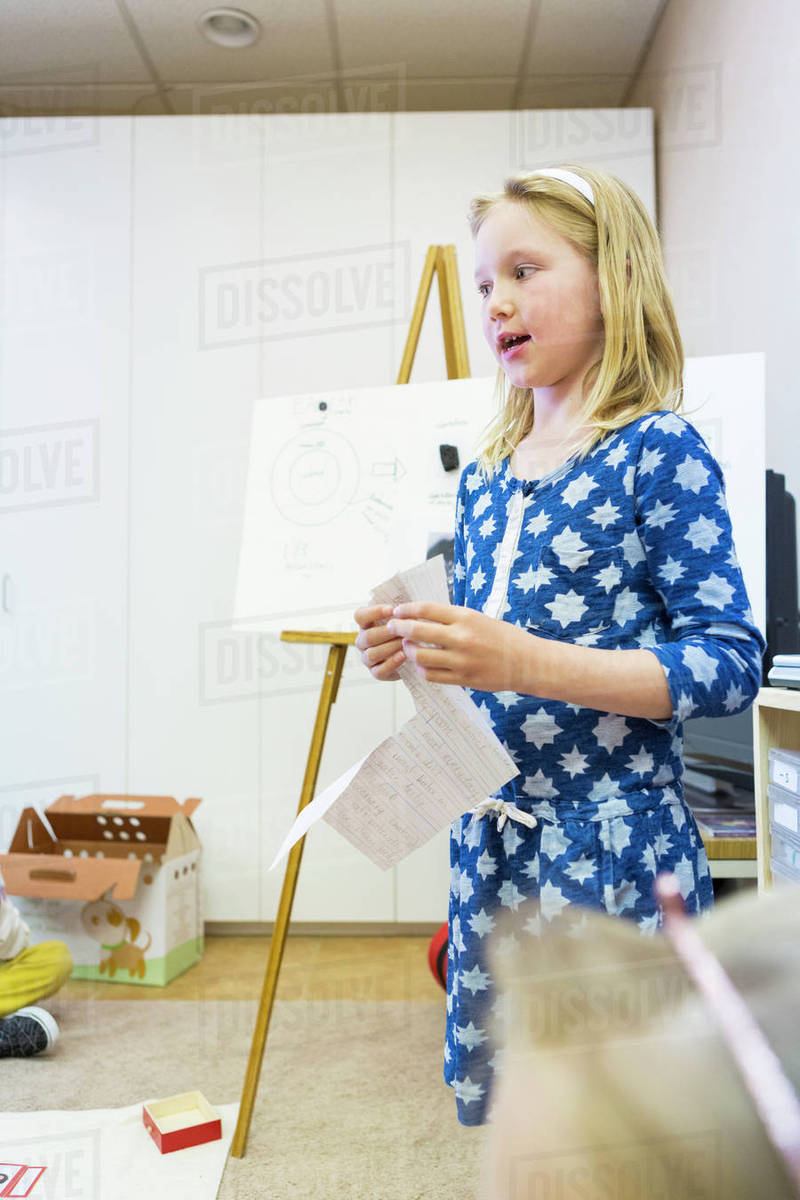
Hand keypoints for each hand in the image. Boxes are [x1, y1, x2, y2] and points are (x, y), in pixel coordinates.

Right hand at [353, 603, 405, 680]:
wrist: (415, 653)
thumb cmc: (407, 631)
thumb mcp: (403, 618)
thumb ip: (399, 611)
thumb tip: (403, 604)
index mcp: (366, 625)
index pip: (360, 616)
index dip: (374, 612)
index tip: (392, 609)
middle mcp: (363, 642)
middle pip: (367, 636)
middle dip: (387, 632)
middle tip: (403, 629)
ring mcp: (367, 658)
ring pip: (371, 654)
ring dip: (390, 647)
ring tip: (405, 642)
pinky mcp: (376, 673)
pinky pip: (379, 671)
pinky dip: (391, 663)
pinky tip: (404, 655)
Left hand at [387, 602, 527, 690]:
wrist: (527, 663)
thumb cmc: (504, 638)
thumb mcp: (479, 618)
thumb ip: (453, 618)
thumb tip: (424, 616)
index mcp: (466, 618)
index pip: (426, 609)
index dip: (406, 609)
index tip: (397, 611)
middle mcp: (462, 638)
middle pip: (417, 631)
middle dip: (399, 628)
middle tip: (392, 628)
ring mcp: (461, 661)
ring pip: (420, 656)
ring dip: (409, 651)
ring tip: (408, 648)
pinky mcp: (463, 679)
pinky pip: (432, 675)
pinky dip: (422, 669)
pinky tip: (422, 664)